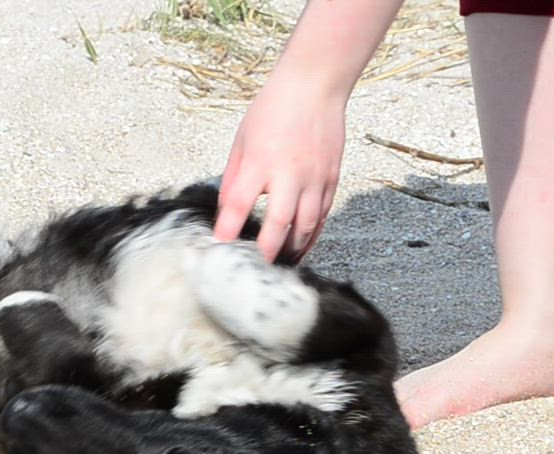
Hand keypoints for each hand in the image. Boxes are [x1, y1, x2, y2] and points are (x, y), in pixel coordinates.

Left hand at [212, 75, 345, 263]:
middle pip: (278, 223)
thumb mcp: (242, 140)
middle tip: (258, 268)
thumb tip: (226, 210)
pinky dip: (312, 234)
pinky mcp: (332, 178)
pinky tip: (302, 245)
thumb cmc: (275, 109)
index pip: (238, 203)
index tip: (221, 247)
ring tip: (282, 263)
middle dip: (267, 250)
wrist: (315, 85)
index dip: (228, 229)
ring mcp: (315, 177)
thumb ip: (233, 178)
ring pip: (306, 225)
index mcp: (260, 161)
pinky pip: (323, 215)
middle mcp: (289, 172)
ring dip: (293, 249)